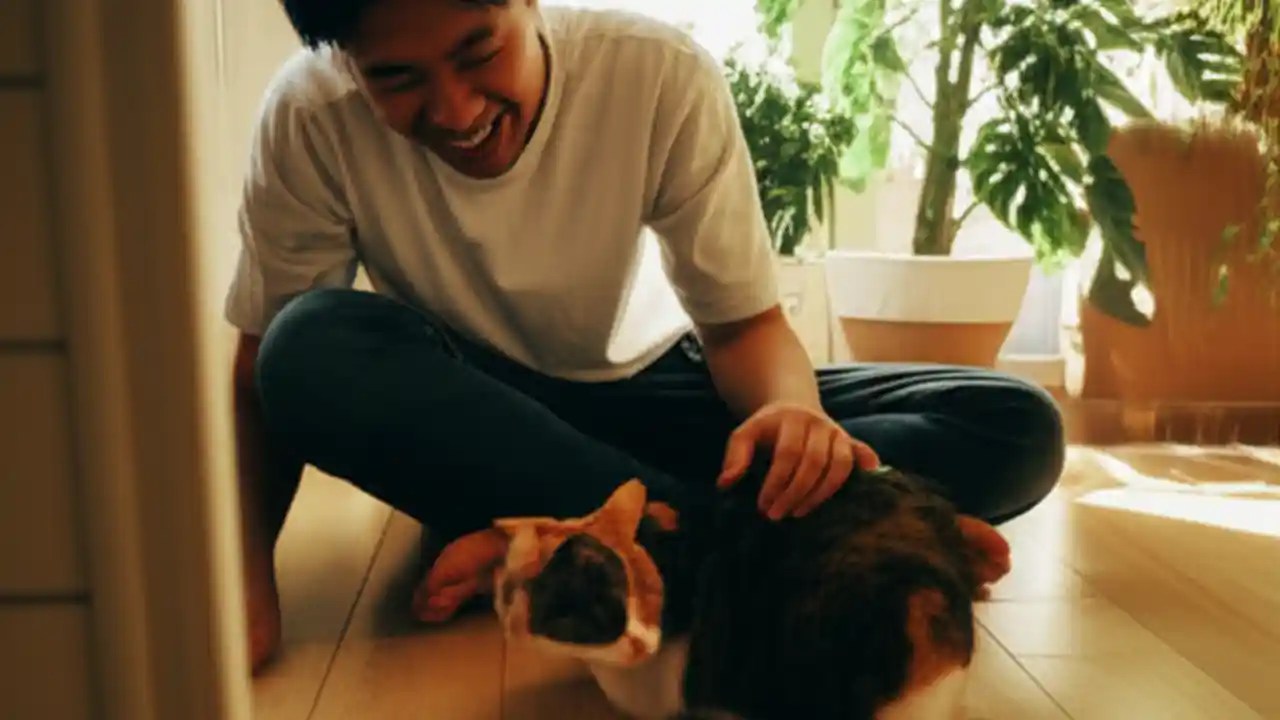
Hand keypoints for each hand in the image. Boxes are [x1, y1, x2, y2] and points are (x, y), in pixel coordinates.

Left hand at [717, 402, 878, 519]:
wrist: (792, 408)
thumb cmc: (766, 429)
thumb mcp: (745, 434)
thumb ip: (735, 455)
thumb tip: (725, 484)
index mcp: (791, 419)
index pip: (787, 454)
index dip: (776, 482)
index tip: (763, 506)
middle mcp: (818, 423)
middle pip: (813, 462)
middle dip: (796, 492)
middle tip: (778, 515)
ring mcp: (837, 432)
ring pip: (838, 464)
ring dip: (821, 493)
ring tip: (800, 513)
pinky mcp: (849, 440)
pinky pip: (862, 452)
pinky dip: (866, 465)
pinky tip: (866, 481)